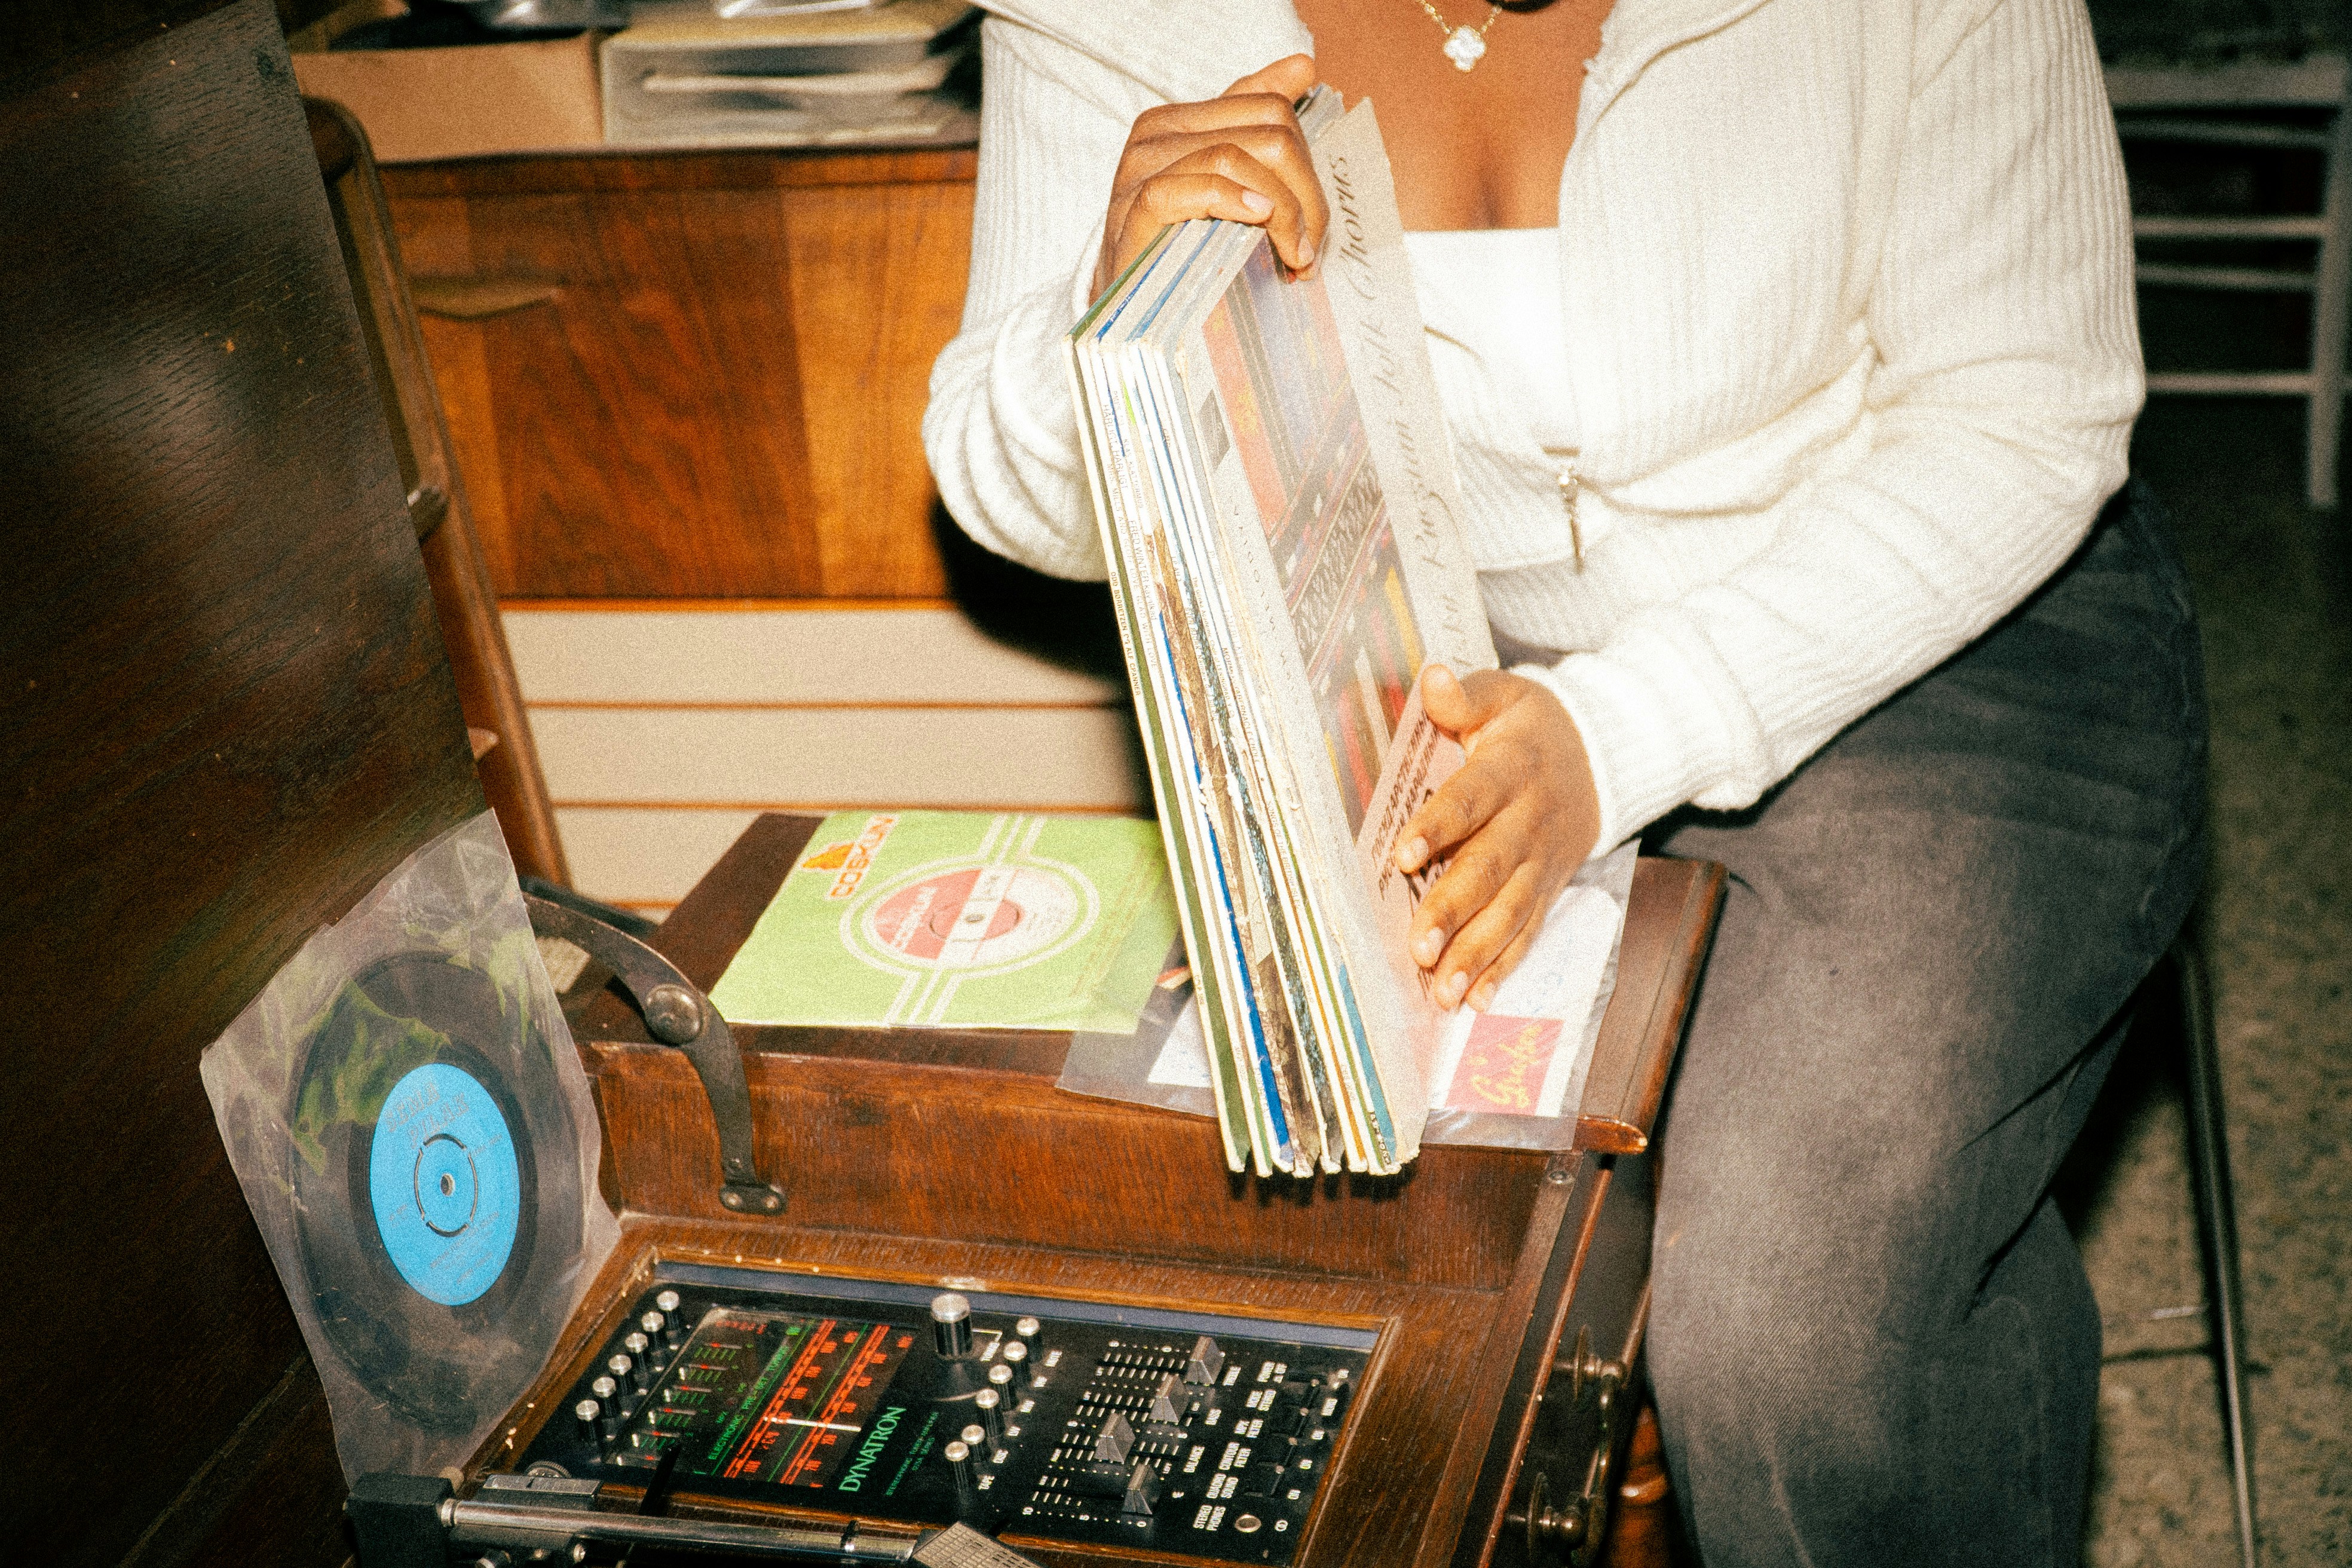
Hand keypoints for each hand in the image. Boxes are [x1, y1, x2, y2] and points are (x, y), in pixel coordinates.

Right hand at [1095, 54, 1328, 295]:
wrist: (1125, 304)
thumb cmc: (1176, 247)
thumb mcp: (1220, 181)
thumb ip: (1253, 125)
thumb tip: (1304, 64)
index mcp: (1181, 120)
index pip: (1272, 110)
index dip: (1308, 167)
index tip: (1315, 224)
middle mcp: (1158, 133)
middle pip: (1266, 134)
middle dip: (1304, 195)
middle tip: (1309, 249)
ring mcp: (1142, 168)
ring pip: (1236, 157)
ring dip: (1283, 211)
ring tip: (1293, 256)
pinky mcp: (1137, 206)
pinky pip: (1195, 187)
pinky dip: (1234, 201)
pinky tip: (1257, 221)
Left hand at [1395, 666, 1600, 1011]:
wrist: (1604, 755)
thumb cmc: (1535, 726)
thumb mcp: (1507, 695)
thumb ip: (1467, 694)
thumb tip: (1431, 679)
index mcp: (1512, 770)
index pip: (1472, 800)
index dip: (1440, 827)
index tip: (1405, 854)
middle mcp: (1529, 822)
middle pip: (1490, 869)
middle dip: (1455, 910)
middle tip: (1420, 947)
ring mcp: (1542, 862)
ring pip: (1510, 912)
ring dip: (1477, 954)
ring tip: (1442, 990)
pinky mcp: (1549, 887)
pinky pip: (1528, 931)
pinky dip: (1505, 966)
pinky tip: (1476, 1000)